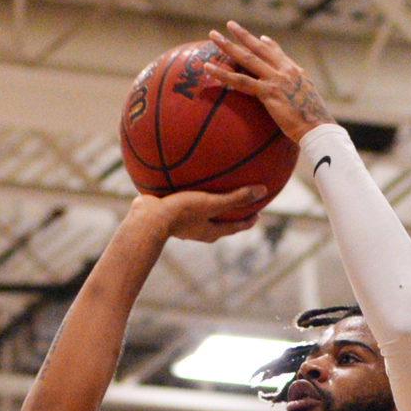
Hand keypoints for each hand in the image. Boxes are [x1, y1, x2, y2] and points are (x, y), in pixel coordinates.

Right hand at [130, 186, 265, 242]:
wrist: (147, 218)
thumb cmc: (180, 212)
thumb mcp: (211, 203)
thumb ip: (236, 198)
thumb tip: (262, 191)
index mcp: (210, 232)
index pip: (235, 227)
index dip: (248, 220)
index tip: (257, 213)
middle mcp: (198, 230)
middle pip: (219, 222)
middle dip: (230, 212)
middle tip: (240, 202)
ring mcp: (183, 223)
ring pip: (201, 213)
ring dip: (208, 203)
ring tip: (212, 189)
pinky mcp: (169, 213)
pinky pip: (183, 202)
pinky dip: (190, 193)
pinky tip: (186, 178)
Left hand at [202, 21, 333, 143]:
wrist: (318, 128)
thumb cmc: (314, 123)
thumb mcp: (308, 102)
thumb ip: (298, 93)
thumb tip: (292, 97)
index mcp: (296, 72)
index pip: (279, 54)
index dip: (268, 45)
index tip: (259, 38)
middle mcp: (286, 71)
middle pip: (260, 49)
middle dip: (243, 35)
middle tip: (229, 25)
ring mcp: (276, 79)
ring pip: (247, 58)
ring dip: (228, 45)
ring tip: (213, 36)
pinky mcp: (268, 91)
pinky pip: (240, 81)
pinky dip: (223, 73)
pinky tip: (208, 67)